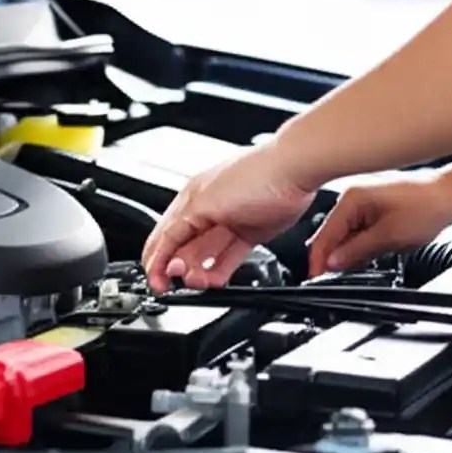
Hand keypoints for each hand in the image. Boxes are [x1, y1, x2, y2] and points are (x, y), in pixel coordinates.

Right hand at [141, 145, 315, 291]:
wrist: (295, 169)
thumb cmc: (254, 174)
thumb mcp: (205, 201)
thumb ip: (182, 226)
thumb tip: (167, 249)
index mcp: (192, 199)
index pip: (165, 236)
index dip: (157, 261)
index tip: (156, 282)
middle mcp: (207, 210)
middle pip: (183, 248)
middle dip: (177, 268)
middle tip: (177, 282)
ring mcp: (229, 222)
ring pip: (205, 256)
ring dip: (198, 273)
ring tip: (199, 282)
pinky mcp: (250, 233)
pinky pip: (228, 258)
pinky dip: (219, 271)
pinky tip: (215, 280)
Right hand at [307, 172, 451, 276]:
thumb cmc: (427, 207)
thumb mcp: (389, 237)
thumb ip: (356, 251)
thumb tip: (333, 263)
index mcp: (351, 200)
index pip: (324, 235)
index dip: (318, 260)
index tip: (315, 278)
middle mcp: (352, 196)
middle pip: (331, 234)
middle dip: (333, 257)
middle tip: (334, 279)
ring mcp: (361, 200)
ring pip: (344, 233)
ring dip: (348, 251)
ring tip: (360, 265)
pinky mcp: (371, 205)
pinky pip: (356, 229)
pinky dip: (359, 243)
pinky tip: (369, 253)